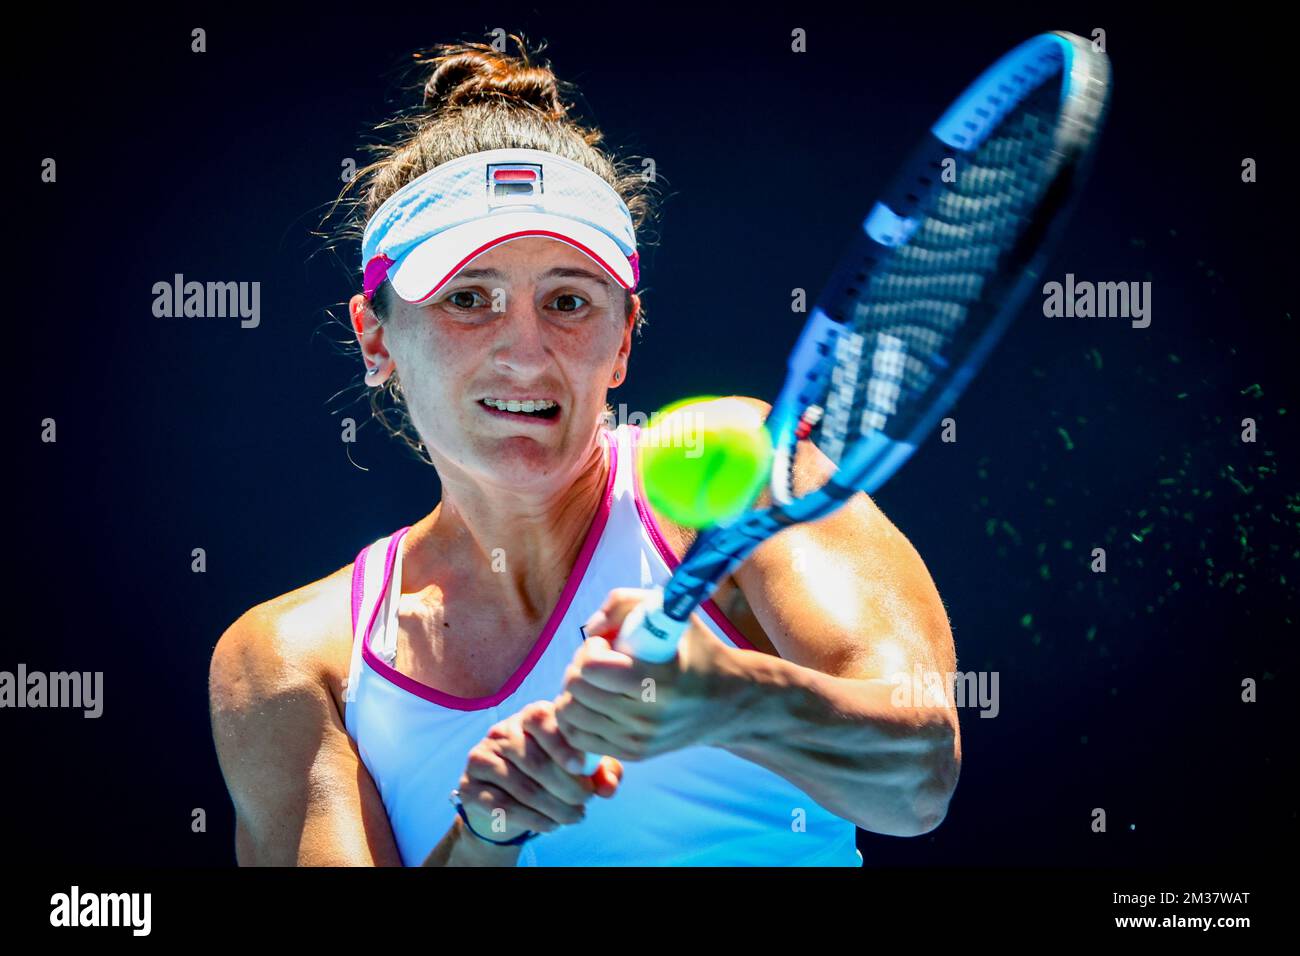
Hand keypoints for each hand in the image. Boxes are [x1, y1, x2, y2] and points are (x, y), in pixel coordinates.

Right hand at [457, 699, 623, 842]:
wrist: (508, 801)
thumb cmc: (553, 775)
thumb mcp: (580, 768)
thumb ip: (601, 771)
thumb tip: (609, 785)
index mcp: (530, 716)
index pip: (541, 718)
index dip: (562, 743)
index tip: (582, 767)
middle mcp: (502, 732)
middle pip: (535, 760)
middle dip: (567, 787)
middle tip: (586, 802)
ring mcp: (482, 757)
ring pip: (522, 787)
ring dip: (555, 808)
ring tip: (576, 817)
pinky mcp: (469, 786)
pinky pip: (503, 806)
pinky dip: (534, 820)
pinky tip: (552, 826)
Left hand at [555, 587, 747, 762]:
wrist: (728, 702)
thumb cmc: (697, 652)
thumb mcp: (673, 613)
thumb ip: (625, 603)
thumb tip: (591, 628)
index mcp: (658, 680)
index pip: (592, 669)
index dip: (590, 650)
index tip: (607, 644)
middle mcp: (646, 716)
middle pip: (576, 690)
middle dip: (578, 668)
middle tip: (597, 661)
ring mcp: (637, 740)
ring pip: (571, 716)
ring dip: (574, 693)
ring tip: (594, 682)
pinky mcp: (632, 754)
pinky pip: (579, 738)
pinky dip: (576, 718)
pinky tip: (593, 703)